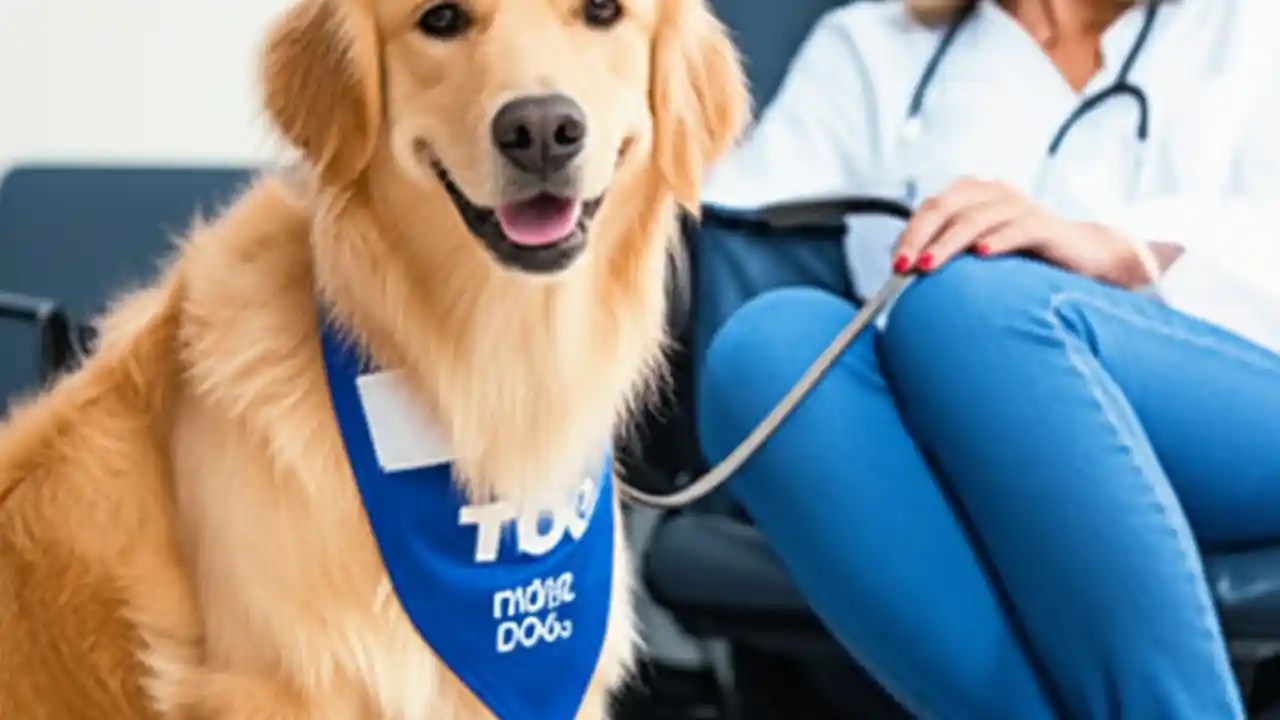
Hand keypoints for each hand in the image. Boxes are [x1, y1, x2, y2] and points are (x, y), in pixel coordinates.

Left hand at [893, 178, 1160, 287]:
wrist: (1082, 256)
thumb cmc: (1021, 256)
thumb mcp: (979, 250)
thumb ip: (946, 252)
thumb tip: (902, 273)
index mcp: (972, 195)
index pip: (930, 209)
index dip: (909, 234)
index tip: (895, 265)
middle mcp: (993, 193)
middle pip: (946, 207)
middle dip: (920, 238)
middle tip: (904, 267)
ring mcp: (1019, 205)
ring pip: (975, 218)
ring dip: (948, 243)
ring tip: (929, 265)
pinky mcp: (1045, 224)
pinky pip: (1018, 228)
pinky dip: (998, 239)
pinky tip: (981, 254)